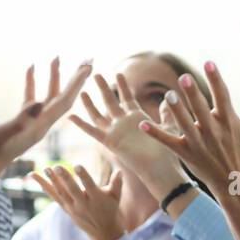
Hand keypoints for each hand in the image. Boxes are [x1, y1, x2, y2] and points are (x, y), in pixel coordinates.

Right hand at [0, 57, 91, 184]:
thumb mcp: (3, 133)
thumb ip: (20, 120)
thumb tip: (38, 103)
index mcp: (40, 126)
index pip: (64, 102)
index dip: (76, 84)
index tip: (88, 66)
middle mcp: (40, 124)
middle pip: (64, 98)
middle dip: (75, 79)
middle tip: (87, 59)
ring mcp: (31, 122)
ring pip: (49, 97)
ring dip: (55, 77)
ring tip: (57, 57)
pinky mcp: (20, 121)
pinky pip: (31, 98)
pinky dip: (32, 82)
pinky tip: (31, 67)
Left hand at [32, 165, 124, 239]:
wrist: (103, 232)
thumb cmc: (110, 209)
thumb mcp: (117, 197)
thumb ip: (117, 184)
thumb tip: (120, 171)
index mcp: (96, 199)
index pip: (89, 186)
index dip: (83, 176)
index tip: (77, 166)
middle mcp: (83, 204)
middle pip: (72, 190)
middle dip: (65, 179)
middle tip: (57, 166)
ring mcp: (72, 207)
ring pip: (60, 193)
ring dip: (52, 181)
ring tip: (45, 168)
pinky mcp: (65, 208)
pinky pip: (53, 196)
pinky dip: (43, 185)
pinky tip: (34, 175)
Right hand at [69, 72, 187, 198]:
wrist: (161, 166)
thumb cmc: (168, 149)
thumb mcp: (168, 126)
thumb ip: (166, 112)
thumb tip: (169, 98)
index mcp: (137, 118)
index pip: (127, 98)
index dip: (123, 86)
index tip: (118, 73)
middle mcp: (124, 123)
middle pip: (110, 102)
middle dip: (103, 88)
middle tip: (95, 74)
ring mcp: (116, 132)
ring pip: (99, 114)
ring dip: (90, 103)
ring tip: (82, 91)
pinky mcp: (110, 142)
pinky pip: (92, 131)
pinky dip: (81, 124)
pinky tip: (70, 117)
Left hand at [139, 61, 239, 195]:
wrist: (234, 181)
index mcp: (228, 120)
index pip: (222, 96)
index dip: (216, 79)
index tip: (208, 63)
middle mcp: (213, 131)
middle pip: (201, 109)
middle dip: (193, 94)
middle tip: (184, 77)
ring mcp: (198, 143)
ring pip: (185, 124)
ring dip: (176, 110)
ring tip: (167, 95)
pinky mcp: (185, 153)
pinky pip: (168, 141)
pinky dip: (155, 133)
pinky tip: (142, 123)